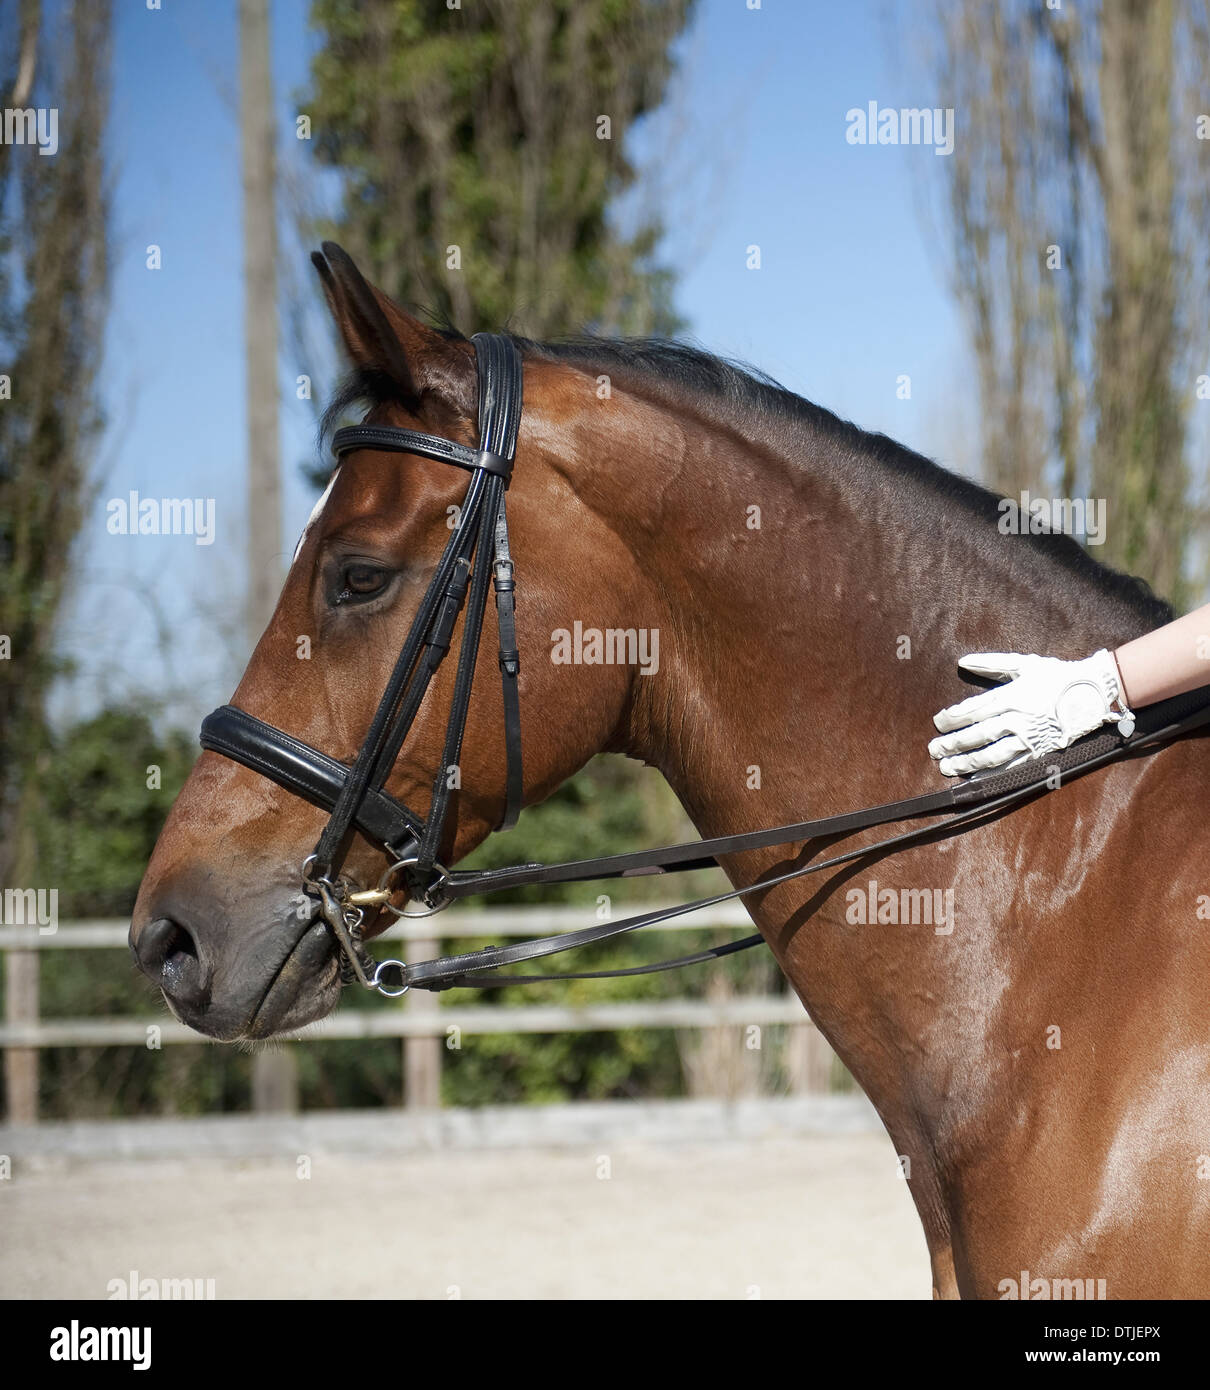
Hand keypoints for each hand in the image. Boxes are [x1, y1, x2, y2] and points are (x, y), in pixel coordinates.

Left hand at [929, 649, 1133, 777]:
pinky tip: (976, 779)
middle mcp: (1017, 720)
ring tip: (948, 768)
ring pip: (990, 755)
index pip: (972, 710)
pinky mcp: (1039, 753)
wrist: (1094, 692)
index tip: (937, 723)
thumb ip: (991, 663)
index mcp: (1011, 697)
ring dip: (966, 763)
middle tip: (933, 750)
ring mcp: (1028, 739)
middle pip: (977, 735)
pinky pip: (1011, 767)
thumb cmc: (1057, 675)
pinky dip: (991, 774)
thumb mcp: (1024, 664)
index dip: (952, 719)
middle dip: (952, 744)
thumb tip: (963, 661)